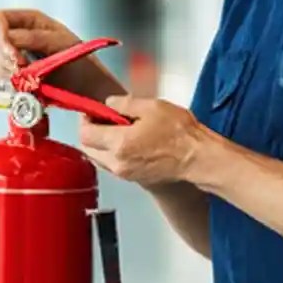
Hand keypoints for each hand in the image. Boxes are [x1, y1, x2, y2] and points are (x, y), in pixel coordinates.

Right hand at [0, 9, 82, 81]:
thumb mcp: (61, 43)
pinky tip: (20, 83)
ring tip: (23, 77)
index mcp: (30, 19)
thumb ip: (35, 37)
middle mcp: (18, 32)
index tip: (13, 55)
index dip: (0, 35)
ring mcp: (13, 52)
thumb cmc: (79, 60)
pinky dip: (5, 78)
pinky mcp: (12, 70)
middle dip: (3, 56)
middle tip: (19, 70)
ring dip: (4, 69)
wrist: (86, 87)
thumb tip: (10, 39)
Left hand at [79, 96, 211, 186]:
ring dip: (100, 144)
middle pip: (87, 148)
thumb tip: (108, 104)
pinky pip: (111, 165)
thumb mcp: (151, 106)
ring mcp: (124, 173)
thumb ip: (123, 103)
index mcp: (119, 144)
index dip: (86, 119)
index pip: (85, 134)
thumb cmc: (179, 133)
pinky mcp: (132, 179)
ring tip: (117, 130)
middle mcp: (117, 163)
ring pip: (97, 158)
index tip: (93, 111)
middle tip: (103, 119)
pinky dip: (111, 153)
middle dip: (91, 132)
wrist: (197, 157)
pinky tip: (126, 142)